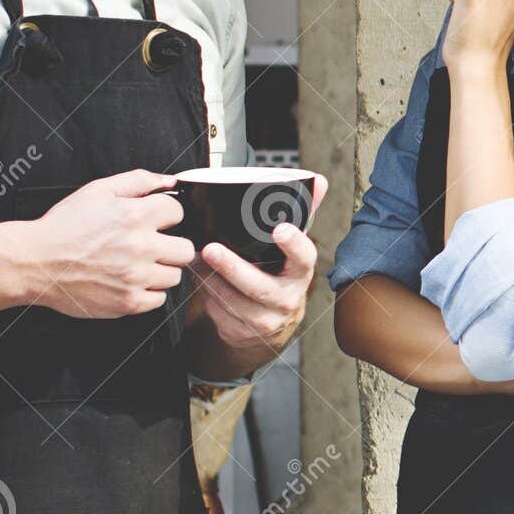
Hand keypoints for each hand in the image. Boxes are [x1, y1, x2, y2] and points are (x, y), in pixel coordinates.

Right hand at [28, 169, 195, 319]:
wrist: (39, 261)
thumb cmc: (66, 225)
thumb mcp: (99, 190)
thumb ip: (138, 181)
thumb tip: (169, 181)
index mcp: (136, 215)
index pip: (178, 212)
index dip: (166, 213)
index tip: (155, 219)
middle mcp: (141, 247)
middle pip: (186, 250)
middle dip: (172, 244)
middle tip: (153, 244)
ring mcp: (135, 278)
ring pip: (175, 276)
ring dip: (161, 269)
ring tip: (139, 264)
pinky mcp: (128, 303)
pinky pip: (159, 300)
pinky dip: (149, 292)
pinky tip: (132, 281)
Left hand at [189, 175, 327, 353]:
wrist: (273, 323)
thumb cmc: (280, 273)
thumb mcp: (293, 247)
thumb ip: (303, 212)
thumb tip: (318, 180)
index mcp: (300, 273)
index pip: (304, 258)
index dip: (294, 244)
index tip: (280, 229)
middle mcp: (286, 300)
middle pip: (260, 287)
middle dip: (233, 268)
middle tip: (211, 248)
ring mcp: (264, 320)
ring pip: (233, 302)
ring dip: (210, 280)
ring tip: (195, 258)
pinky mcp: (241, 333)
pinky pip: (219, 312)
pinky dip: (205, 294)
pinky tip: (198, 277)